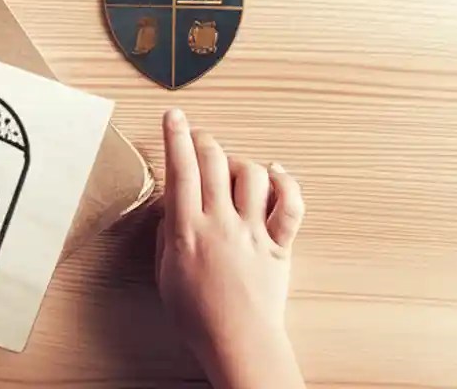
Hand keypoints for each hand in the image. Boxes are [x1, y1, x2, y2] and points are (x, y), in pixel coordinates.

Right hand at [155, 109, 306, 388]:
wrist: (236, 341)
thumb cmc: (196, 314)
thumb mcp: (165, 272)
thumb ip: (165, 234)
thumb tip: (170, 204)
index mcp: (187, 232)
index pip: (181, 172)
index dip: (175, 138)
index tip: (173, 115)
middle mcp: (221, 224)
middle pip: (214, 162)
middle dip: (204, 140)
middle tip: (197, 137)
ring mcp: (253, 232)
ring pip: (251, 174)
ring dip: (240, 162)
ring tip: (232, 169)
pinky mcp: (279, 243)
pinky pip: (291, 203)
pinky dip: (286, 182)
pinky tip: (276, 173)